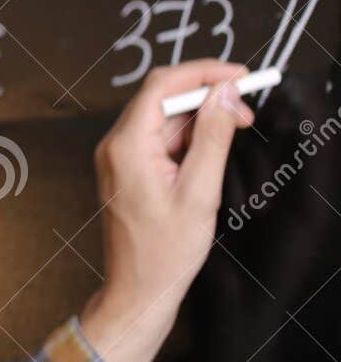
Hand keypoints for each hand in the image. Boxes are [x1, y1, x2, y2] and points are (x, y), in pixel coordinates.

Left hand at [79, 60, 257, 361]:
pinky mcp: (127, 168)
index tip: (240, 75)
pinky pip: (158, 138)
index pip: (162, 86)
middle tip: (247, 107)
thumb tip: (225, 95)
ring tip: (238, 127)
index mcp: (125, 146)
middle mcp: (115, 145)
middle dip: (206, 95)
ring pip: (163, 118)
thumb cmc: (165, 251)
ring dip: (201, 116)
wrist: (139, 289)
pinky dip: (188, 136)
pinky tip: (214, 146)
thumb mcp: (200, 192)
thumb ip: (212, 139)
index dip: (203, 73)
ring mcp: (118, 156)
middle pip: (161, 98)